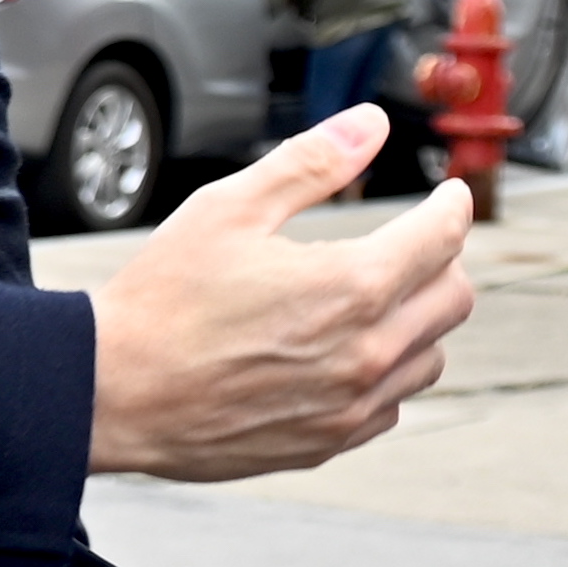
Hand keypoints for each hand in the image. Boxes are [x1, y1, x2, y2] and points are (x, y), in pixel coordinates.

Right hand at [87, 104, 474, 479]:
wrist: (115, 391)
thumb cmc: (163, 298)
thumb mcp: (227, 209)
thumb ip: (309, 163)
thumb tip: (371, 125)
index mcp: (351, 285)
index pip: (441, 238)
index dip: (451, 206)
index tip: (448, 195)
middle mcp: (369, 351)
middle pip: (453, 299)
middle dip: (443, 260)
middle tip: (414, 243)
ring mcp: (354, 404)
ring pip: (431, 356)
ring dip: (418, 320)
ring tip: (376, 298)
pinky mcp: (332, 441)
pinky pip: (393, 405)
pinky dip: (386, 372)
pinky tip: (344, 352)